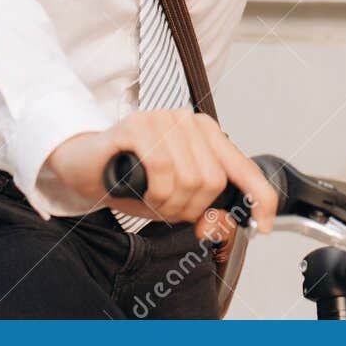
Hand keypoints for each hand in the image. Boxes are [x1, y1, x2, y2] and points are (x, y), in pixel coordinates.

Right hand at [47, 108, 277, 238]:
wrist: (83, 165)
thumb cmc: (131, 179)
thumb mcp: (173, 202)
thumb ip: (202, 213)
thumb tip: (219, 225)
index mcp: (207, 134)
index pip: (243, 167)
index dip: (260, 198)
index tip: (263, 225)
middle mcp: (189, 121)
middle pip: (212, 182)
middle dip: (189, 208)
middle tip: (164, 206)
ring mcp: (164, 119)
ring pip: (189, 179)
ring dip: (167, 203)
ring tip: (149, 196)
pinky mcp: (139, 125)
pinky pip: (163, 170)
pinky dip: (153, 191)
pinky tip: (141, 188)